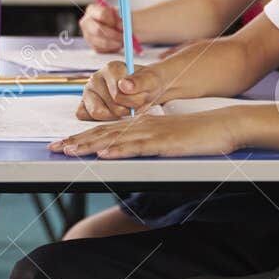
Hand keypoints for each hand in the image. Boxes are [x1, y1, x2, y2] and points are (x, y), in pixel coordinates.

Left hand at [50, 108, 238, 158]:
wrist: (224, 125)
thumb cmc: (197, 134)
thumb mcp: (166, 138)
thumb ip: (147, 142)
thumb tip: (127, 151)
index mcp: (140, 124)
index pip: (105, 130)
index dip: (82, 137)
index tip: (62, 144)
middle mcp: (142, 125)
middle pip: (103, 133)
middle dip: (76, 141)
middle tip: (54, 148)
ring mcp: (153, 133)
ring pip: (115, 139)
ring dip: (89, 144)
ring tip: (69, 150)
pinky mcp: (165, 142)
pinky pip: (138, 146)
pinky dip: (119, 149)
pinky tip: (105, 154)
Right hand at [77, 60, 170, 120]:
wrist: (146, 88)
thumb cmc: (148, 84)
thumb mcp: (153, 81)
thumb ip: (140, 82)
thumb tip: (123, 85)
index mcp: (111, 68)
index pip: (118, 95)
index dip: (134, 101)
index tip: (142, 96)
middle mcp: (96, 77)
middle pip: (111, 106)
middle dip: (127, 109)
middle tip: (135, 104)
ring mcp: (87, 91)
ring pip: (97, 113)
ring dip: (115, 115)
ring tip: (125, 107)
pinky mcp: (83, 103)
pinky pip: (84, 115)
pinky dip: (99, 118)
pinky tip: (111, 112)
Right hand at [79, 2, 121, 52]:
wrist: (120, 27)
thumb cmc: (121, 18)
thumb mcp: (123, 13)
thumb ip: (123, 18)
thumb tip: (123, 27)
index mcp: (93, 9)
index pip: (102, 14)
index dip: (114, 21)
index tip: (123, 25)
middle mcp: (86, 22)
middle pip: (98, 30)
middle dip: (113, 35)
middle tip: (124, 37)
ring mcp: (87, 35)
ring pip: (101, 42)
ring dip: (115, 43)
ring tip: (123, 40)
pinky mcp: (92, 46)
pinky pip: (103, 50)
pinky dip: (112, 48)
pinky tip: (117, 43)